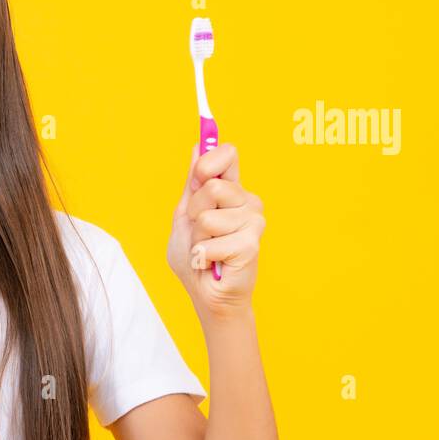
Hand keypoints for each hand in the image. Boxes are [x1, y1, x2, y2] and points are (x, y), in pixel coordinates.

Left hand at [166, 141, 264, 318]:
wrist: (205, 293)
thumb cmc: (195, 257)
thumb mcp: (186, 215)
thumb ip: (193, 183)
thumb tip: (198, 146)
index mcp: (231, 191)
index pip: (228, 154)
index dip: (208, 161)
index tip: (198, 176)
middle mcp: (247, 201)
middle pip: (211, 185)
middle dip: (193, 212)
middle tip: (200, 232)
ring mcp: (253, 221)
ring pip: (208, 216)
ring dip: (198, 238)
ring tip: (208, 249)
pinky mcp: (251, 243)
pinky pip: (211, 242)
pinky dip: (203, 256)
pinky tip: (214, 263)